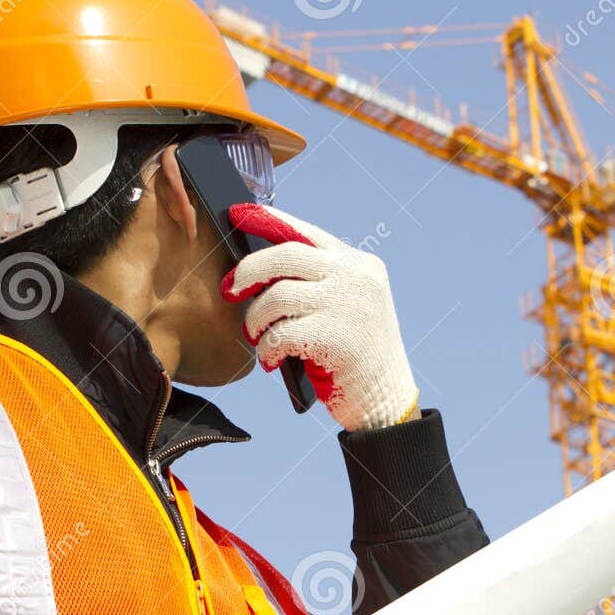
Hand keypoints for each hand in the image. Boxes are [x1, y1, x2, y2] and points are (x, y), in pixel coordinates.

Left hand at [225, 204, 418, 430]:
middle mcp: (356, 277)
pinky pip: (280, 333)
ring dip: (256, 320)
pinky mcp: (335, 336)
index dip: (267, 220)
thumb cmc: (355, 356)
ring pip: (276, 296)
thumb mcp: (346, 307)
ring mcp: (347, 304)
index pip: (305, 233)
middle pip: (284, 256)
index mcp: (358, 265)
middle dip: (248, 271)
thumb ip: (317, 284)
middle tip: (230, 289)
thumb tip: (258, 270)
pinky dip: (267, 349)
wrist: (385, 400)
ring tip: (257, 337)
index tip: (236, 213)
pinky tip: (271, 360)